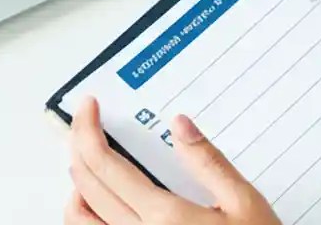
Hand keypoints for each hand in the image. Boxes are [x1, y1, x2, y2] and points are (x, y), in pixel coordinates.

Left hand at [65, 98, 279, 224]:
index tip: (88, 107)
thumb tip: (180, 125)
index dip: (87, 130)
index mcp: (165, 217)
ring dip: (76, 185)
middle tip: (85, 124)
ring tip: (89, 164)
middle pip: (85, 185)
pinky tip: (101, 202)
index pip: (104, 165)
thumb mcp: (244, 203)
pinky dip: (86, 215)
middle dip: (78, 146)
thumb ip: (209, 162)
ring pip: (78, 219)